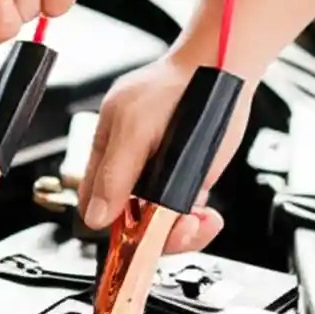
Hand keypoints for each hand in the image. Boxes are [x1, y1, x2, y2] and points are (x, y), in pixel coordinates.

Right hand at [77, 53, 255, 253]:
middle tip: (179, 229)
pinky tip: (207, 217)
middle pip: (131, 223)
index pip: (96, 207)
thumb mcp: (134, 129)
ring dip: (182, 232)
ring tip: (200, 222)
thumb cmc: (171, 86)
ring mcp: (161, 177)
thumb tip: (96, 215)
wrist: (217, 72)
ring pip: (161, 225)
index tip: (138, 242)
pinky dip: (200, 224)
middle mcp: (131, 171)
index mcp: (105, 157)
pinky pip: (187, 215)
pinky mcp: (189, 180)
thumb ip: (114, 174)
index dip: (115, 228)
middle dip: (155, 236)